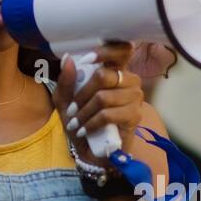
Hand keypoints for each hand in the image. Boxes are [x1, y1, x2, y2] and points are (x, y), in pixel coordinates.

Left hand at [53, 43, 144, 169]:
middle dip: (82, 93)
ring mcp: (135, 97)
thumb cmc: (81, 120)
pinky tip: (84, 130)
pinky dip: (91, 123)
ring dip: (84, 112)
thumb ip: (66, 81)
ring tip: (76, 122)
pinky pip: (108, 114)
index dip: (107, 50)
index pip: (122, 49)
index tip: (87, 58)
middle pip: (105, 75)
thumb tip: (67, 58)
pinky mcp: (135, 116)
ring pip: (103, 97)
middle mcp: (129, 80)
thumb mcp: (66, 100)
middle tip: (72, 108)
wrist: (91, 150)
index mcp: (114, 70)